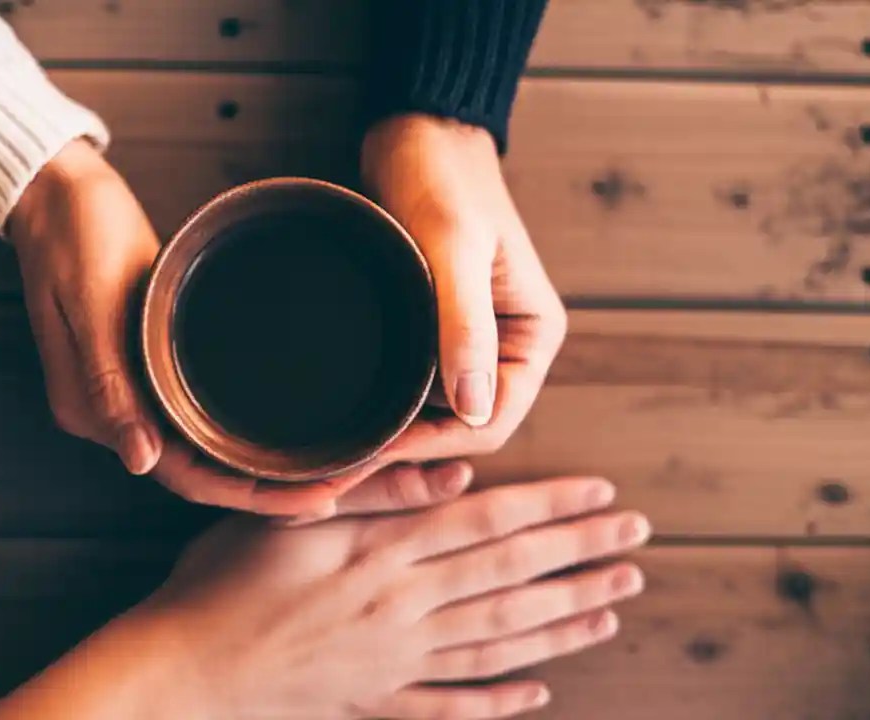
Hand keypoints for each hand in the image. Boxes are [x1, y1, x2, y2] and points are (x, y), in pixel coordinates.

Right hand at [9, 140, 477, 516]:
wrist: (55, 190)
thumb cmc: (76, 233)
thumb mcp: (92, 301)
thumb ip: (110, 380)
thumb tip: (140, 461)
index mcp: (95, 409)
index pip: (184, 477)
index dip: (252, 495)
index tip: (319, 496)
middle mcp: (115, 412)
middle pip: (202, 471)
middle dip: (271, 487)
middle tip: (347, 484)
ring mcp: (131, 388)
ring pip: (206, 447)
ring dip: (261, 462)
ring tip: (330, 463)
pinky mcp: (147, 361)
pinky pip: (200, 412)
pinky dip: (243, 426)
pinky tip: (286, 423)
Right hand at [145, 476, 648, 718]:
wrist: (184, 673)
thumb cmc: (221, 584)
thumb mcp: (290, 519)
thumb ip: (374, 494)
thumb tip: (455, 476)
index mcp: (385, 555)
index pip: (490, 524)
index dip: (552, 508)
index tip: (603, 494)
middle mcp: (405, 609)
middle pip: (511, 580)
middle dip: (580, 558)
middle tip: (638, 545)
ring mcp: (398, 662)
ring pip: (501, 641)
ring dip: (565, 622)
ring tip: (615, 606)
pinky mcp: (380, 700)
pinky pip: (456, 704)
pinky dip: (503, 699)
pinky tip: (543, 690)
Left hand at [362, 115, 566, 463]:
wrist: (416, 135)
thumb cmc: (440, 179)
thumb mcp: (451, 247)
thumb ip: (463, 325)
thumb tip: (474, 409)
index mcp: (532, 334)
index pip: (493, 420)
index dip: (436, 445)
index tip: (376, 450)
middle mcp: (508, 346)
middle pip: (463, 427)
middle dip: (410, 448)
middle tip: (343, 461)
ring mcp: (471, 342)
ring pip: (436, 412)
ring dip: (394, 430)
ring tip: (337, 440)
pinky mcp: (435, 331)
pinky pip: (415, 385)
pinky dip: (387, 402)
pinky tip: (345, 410)